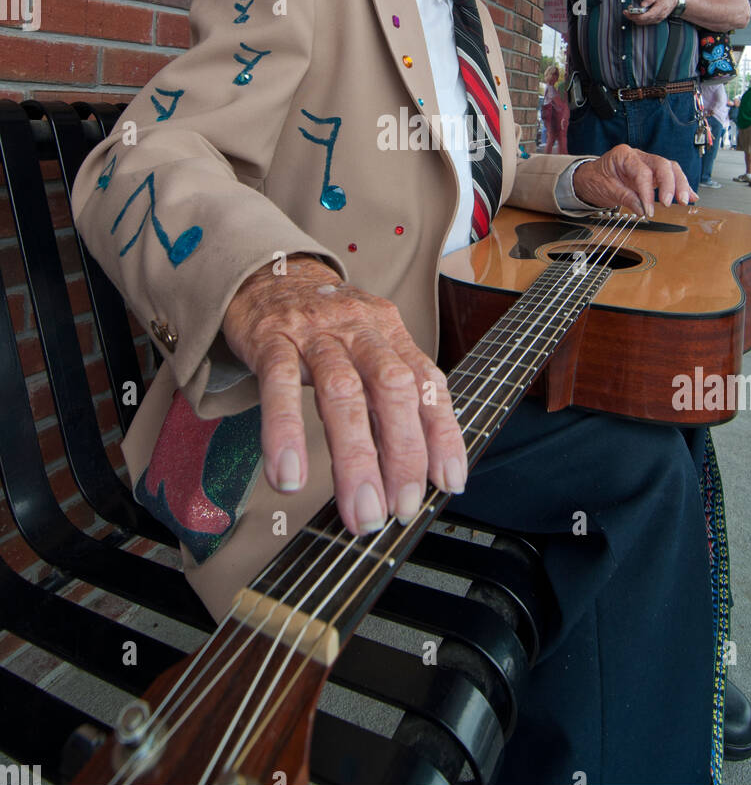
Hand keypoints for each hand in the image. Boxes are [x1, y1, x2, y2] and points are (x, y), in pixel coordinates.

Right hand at [221, 256, 466, 535]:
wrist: (267, 274)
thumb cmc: (324, 324)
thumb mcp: (367, 346)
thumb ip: (389, 394)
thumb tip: (414, 464)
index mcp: (390, 332)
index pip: (427, 383)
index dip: (443, 433)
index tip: (448, 481)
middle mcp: (359, 329)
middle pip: (392, 389)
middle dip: (403, 455)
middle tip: (402, 508)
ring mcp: (314, 332)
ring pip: (342, 392)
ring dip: (355, 458)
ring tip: (360, 510)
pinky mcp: (270, 338)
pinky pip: (279, 386)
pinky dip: (286, 432)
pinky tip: (289, 475)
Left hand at [572, 144, 696, 216]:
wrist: (589, 178)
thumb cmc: (595, 179)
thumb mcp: (605, 189)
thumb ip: (625, 197)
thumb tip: (642, 209)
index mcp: (625, 155)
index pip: (643, 172)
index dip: (648, 193)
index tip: (649, 210)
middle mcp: (639, 156)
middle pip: (663, 165)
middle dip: (671, 184)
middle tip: (672, 202)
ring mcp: (647, 164)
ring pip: (671, 169)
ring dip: (681, 185)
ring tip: (686, 200)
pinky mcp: (653, 174)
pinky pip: (670, 177)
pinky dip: (681, 187)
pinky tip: (691, 196)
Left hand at [623, 0, 677, 25]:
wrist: (675, 1)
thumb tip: (642, 4)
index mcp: (658, 9)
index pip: (644, 16)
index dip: (634, 15)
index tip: (628, 11)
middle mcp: (657, 16)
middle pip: (642, 21)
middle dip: (632, 17)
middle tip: (626, 12)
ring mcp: (657, 19)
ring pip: (643, 23)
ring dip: (635, 18)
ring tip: (630, 12)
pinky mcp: (656, 20)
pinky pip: (646, 22)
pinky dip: (640, 19)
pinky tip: (636, 15)